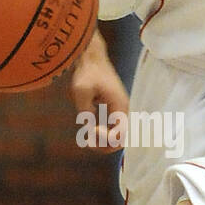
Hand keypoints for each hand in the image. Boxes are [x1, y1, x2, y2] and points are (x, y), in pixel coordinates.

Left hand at [72, 31, 129, 150]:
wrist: (92, 58)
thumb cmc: (87, 72)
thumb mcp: (81, 91)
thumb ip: (85, 111)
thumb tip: (90, 128)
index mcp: (120, 106)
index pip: (120, 134)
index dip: (105, 138)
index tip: (90, 129)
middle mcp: (123, 111)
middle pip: (122, 140)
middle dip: (106, 145)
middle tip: (88, 141)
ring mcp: (120, 111)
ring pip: (119, 137)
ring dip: (105, 142)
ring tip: (87, 140)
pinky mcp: (114, 110)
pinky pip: (114, 130)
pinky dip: (104, 136)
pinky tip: (90, 132)